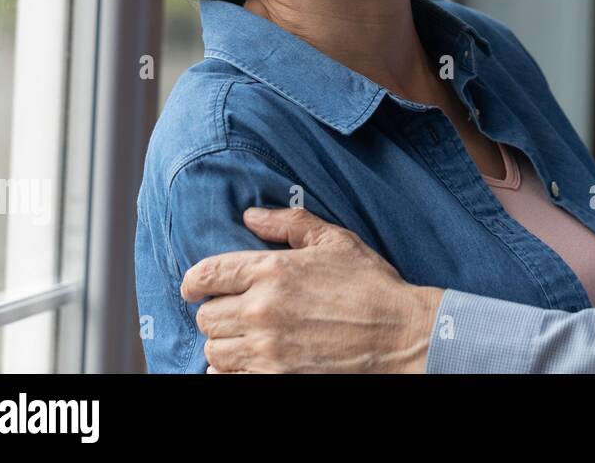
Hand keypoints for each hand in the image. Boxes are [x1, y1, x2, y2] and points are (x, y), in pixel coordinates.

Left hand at [180, 207, 443, 372]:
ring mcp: (267, 348)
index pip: (206, 275)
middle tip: (237, 314)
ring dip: (225, 344)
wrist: (401, 335)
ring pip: (213, 351)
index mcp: (273, 270)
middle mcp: (262, 309)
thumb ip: (290, 224)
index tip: (195, 288)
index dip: (194, 282)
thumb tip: (251, 215)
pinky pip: (226, 378)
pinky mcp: (274, 378)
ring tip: (247, 339)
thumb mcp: (336, 242)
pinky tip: (251, 362)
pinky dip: (231, 372)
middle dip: (218, 314)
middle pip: (207, 317)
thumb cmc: (371, 286)